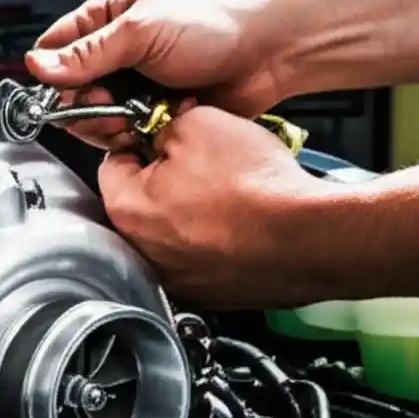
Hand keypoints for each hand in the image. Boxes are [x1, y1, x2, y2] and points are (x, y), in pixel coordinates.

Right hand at [25, 0, 292, 150]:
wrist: (264, 54)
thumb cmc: (211, 26)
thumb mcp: (140, 32)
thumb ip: (88, 54)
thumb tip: (39, 65)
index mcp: (106, 21)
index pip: (56, 51)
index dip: (54, 76)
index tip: (69, 90)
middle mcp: (116, 55)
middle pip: (72, 94)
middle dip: (88, 106)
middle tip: (110, 105)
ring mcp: (133, 87)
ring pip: (98, 120)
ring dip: (113, 125)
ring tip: (138, 116)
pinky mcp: (152, 115)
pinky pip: (127, 137)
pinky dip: (137, 136)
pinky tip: (156, 124)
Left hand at [99, 106, 328, 308]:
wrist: (306, 236)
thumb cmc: (254, 187)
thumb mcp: (198, 124)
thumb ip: (164, 127)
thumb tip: (160, 136)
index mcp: (126, 210)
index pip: (112, 164)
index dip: (140, 143)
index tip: (161, 138)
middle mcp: (142, 253)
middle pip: (140, 202)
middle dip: (165, 178)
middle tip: (200, 162)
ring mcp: (174, 279)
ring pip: (170, 232)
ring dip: (189, 211)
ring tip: (225, 193)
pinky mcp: (207, 294)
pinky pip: (199, 257)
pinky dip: (213, 240)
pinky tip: (238, 222)